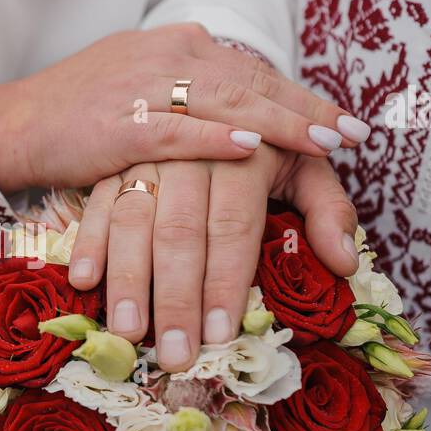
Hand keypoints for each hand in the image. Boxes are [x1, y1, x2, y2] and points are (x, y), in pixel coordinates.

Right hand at [0, 23, 369, 193]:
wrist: (15, 123)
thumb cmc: (78, 113)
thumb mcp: (140, 87)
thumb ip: (188, 92)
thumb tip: (237, 117)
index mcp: (177, 45)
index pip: (253, 70)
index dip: (302, 96)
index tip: (343, 120)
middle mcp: (167, 56)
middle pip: (252, 82)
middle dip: (307, 110)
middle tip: (353, 134)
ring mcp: (144, 88)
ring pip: (226, 103)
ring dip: (279, 124)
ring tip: (323, 143)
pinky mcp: (120, 124)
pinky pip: (178, 132)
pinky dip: (216, 141)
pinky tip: (252, 150)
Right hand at [68, 146, 359, 370]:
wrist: (206, 76)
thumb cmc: (263, 140)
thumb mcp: (303, 162)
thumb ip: (329, 208)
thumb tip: (346, 264)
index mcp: (247, 150)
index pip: (233, 226)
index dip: (226, 283)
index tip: (221, 334)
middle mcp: (194, 148)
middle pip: (181, 231)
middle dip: (177, 297)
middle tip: (174, 354)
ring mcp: (148, 152)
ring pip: (135, 219)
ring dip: (130, 279)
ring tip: (129, 332)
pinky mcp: (114, 157)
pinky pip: (98, 202)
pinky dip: (90, 242)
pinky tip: (85, 283)